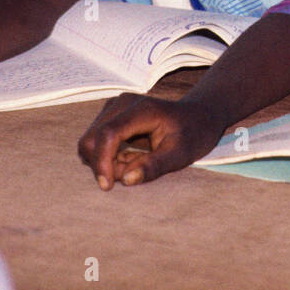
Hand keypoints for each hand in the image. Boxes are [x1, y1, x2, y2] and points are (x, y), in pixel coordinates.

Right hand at [77, 94, 225, 188]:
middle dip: (104, 164)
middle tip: (131, 173)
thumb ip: (155, 166)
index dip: (102, 161)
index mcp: (143, 109)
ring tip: (136, 163)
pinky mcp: (111, 115)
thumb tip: (126, 180)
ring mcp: (115, 107)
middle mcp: (123, 103)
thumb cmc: (194, 134)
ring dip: (106, 161)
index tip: (107, 186)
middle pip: (92, 138)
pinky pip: (96, 141)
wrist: (199, 116)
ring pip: (90, 141)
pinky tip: (131, 157)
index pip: (108, 134)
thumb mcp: (181, 154)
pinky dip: (108, 157)